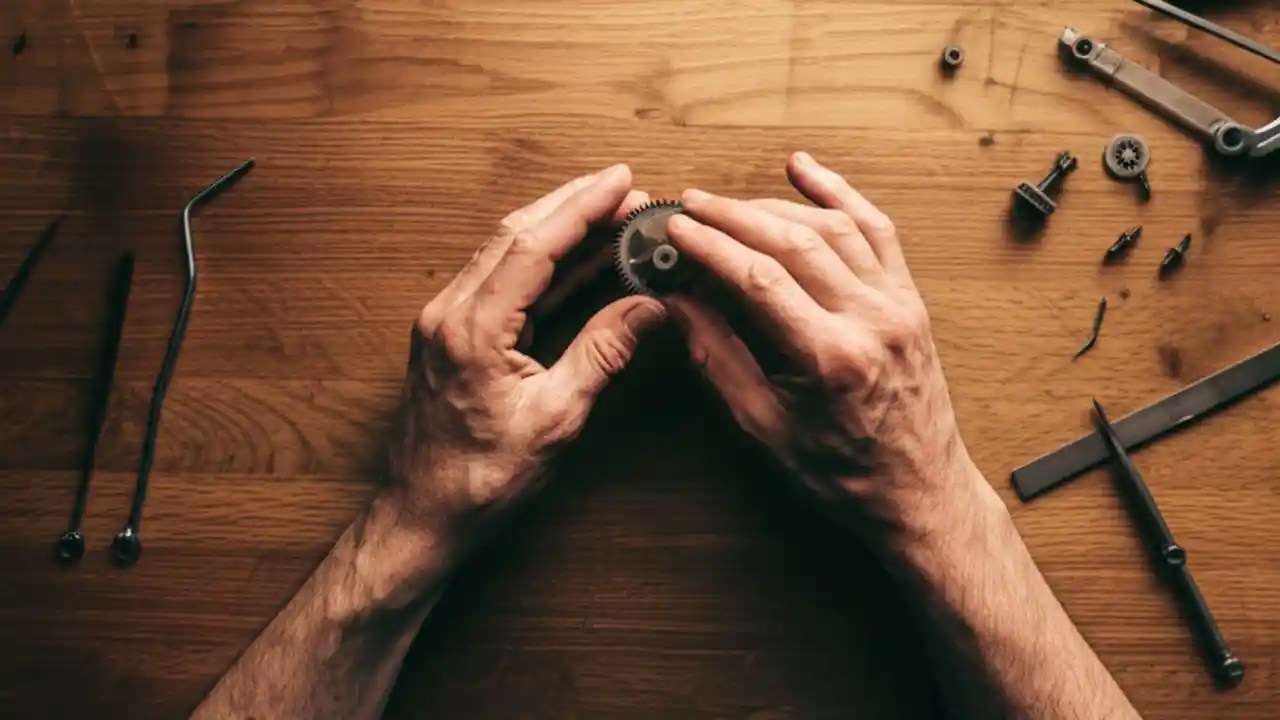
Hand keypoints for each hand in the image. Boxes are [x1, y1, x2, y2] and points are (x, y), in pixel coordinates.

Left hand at [384, 165, 665, 556]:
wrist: (421, 515)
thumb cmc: (480, 480)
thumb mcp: (555, 419)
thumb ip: (602, 354)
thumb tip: (650, 307)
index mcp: (472, 330)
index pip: (532, 245)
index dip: (582, 207)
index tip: (622, 181)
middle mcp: (449, 313)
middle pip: (515, 233)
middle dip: (574, 205)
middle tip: (626, 189)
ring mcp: (445, 320)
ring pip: (505, 251)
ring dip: (559, 229)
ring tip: (614, 216)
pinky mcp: (451, 333)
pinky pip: (500, 280)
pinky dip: (543, 262)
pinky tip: (579, 258)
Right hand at [665, 152, 973, 536]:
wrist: (919, 493)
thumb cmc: (845, 473)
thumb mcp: (765, 428)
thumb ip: (719, 359)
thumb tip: (679, 304)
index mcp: (831, 359)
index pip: (759, 279)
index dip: (711, 246)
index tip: (676, 229)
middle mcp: (871, 321)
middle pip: (793, 242)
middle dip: (734, 215)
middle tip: (690, 206)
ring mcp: (897, 305)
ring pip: (833, 227)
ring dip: (777, 204)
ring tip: (730, 199)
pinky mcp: (910, 300)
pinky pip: (878, 229)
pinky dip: (841, 194)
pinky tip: (807, 171)